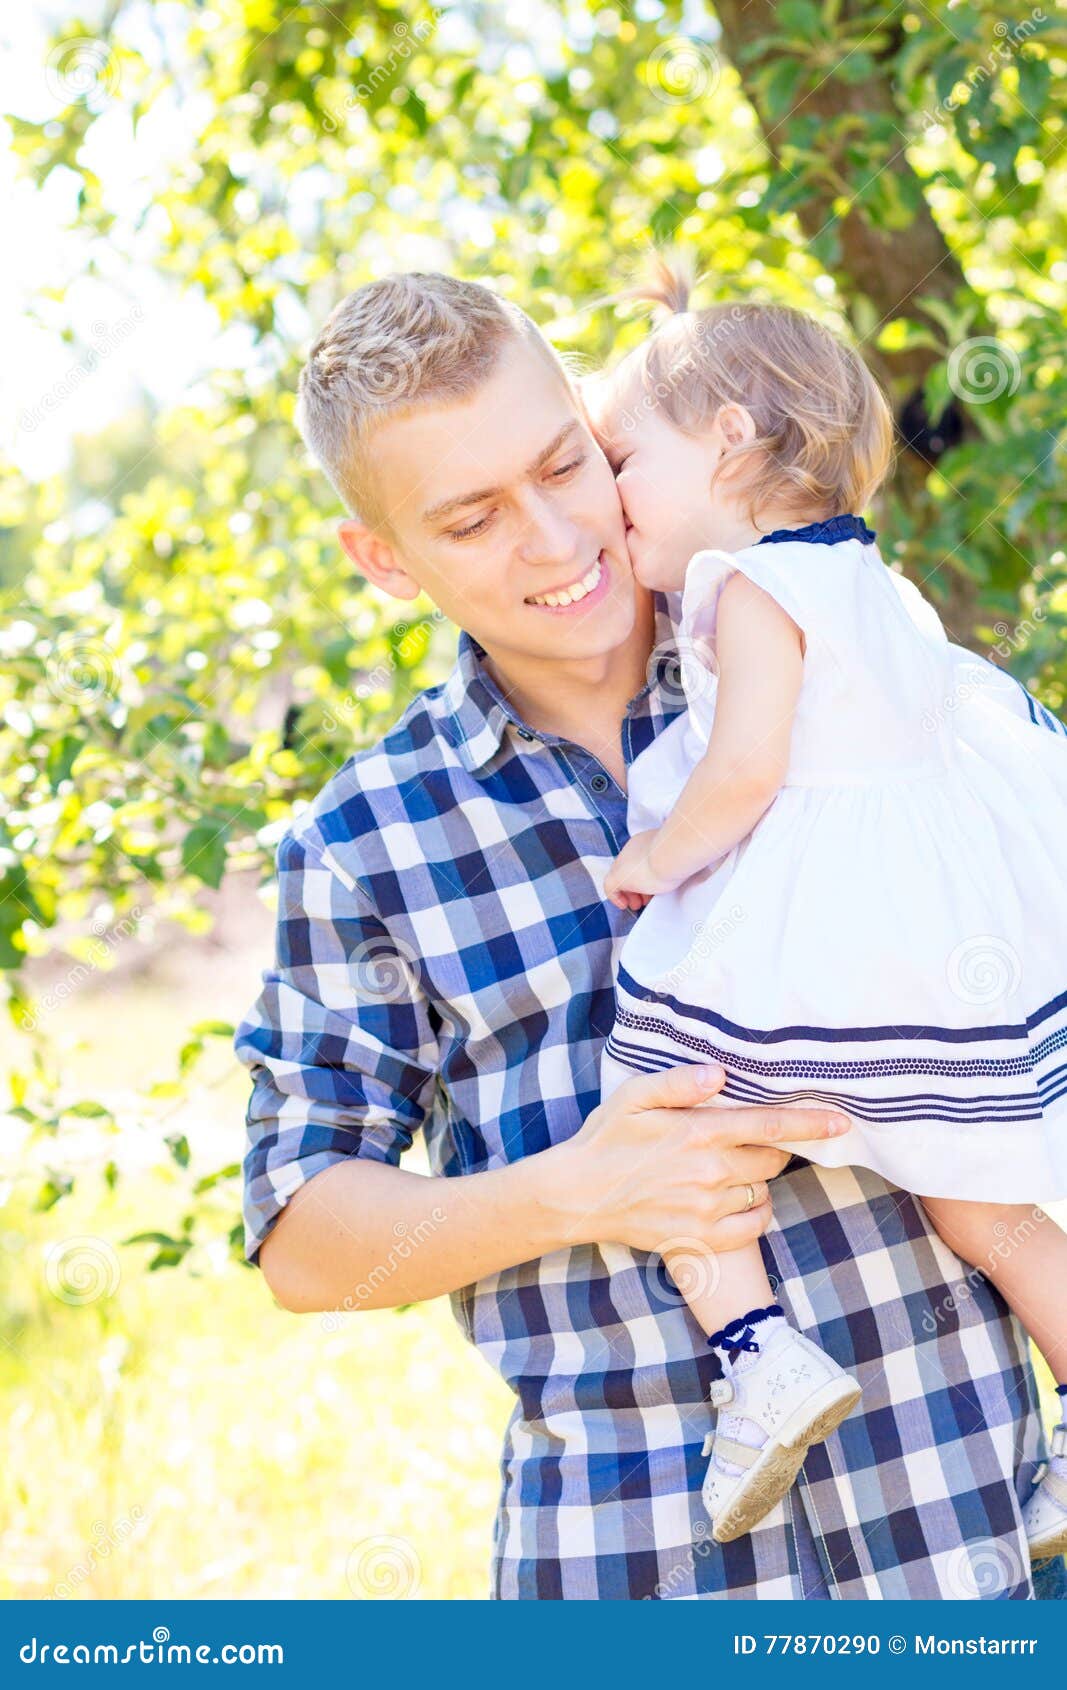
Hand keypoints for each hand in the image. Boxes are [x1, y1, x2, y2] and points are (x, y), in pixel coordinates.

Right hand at [556, 1062, 850, 1256]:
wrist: (578, 1195)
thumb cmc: (606, 1138)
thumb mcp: (633, 1096)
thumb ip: (678, 1083)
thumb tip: (719, 1073)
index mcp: (699, 1133)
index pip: (771, 1124)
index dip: (811, 1123)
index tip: (842, 1121)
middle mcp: (710, 1172)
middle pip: (773, 1159)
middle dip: (772, 1147)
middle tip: (745, 1141)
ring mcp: (707, 1209)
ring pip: (762, 1190)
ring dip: (756, 1178)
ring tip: (724, 1169)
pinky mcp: (702, 1238)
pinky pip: (752, 1224)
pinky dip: (754, 1210)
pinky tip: (733, 1198)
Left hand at [603, 830, 680, 911]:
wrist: (673, 851)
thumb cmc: (680, 853)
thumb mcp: (675, 857)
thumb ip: (670, 862)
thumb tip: (674, 872)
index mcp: (647, 841)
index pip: (639, 859)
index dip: (643, 875)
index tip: (652, 886)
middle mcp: (633, 848)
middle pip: (629, 869)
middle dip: (635, 886)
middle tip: (643, 899)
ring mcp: (624, 862)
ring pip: (621, 878)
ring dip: (629, 893)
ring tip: (637, 904)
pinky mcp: (619, 876)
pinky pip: (610, 888)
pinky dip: (616, 898)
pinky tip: (625, 905)